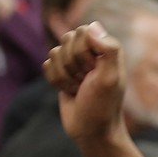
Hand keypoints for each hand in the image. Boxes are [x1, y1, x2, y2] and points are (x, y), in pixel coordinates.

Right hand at [44, 22, 126, 140]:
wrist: (91, 130)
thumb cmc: (103, 105)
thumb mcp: (110, 78)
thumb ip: (108, 50)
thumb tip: (92, 26)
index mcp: (107, 50)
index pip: (83, 31)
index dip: (83, 52)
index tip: (93, 70)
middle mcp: (92, 52)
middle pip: (66, 39)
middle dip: (72, 64)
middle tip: (86, 81)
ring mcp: (75, 62)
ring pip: (54, 53)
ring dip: (64, 76)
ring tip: (79, 88)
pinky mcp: (62, 73)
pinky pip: (46, 65)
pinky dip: (55, 81)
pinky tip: (69, 91)